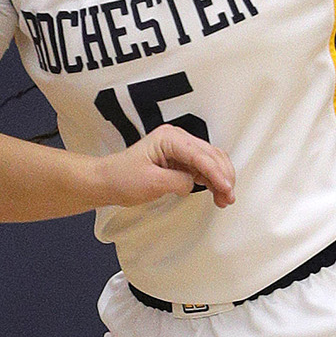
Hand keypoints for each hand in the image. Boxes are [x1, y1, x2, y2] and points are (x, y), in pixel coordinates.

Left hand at [97, 124, 236, 207]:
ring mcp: (180, 149)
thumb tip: (193, 183)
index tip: (226, 188)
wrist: (107, 181)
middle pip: (211, 155)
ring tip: (224, 199)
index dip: (216, 173)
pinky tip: (217, 193)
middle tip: (228, 197)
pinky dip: (212, 180)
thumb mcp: (151, 182)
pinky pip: (203, 168)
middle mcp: (177, 139)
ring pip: (211, 161)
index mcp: (169, 138)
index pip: (200, 155)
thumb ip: (177, 181)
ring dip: (221, 179)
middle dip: (223, 175)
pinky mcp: (180, 161)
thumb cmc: (122, 177)